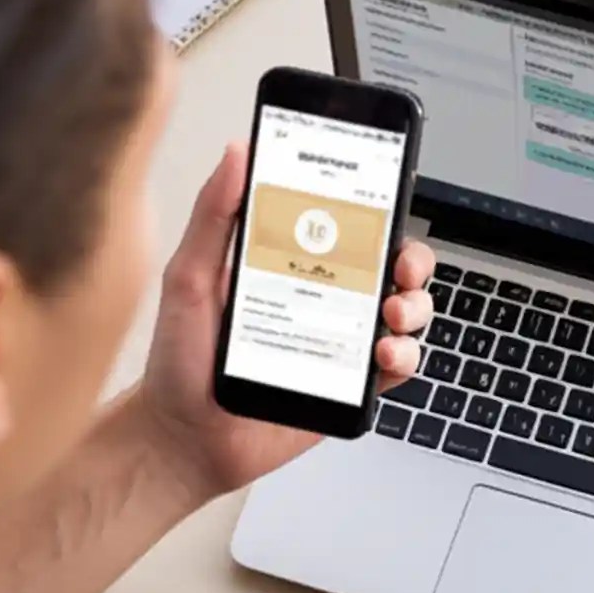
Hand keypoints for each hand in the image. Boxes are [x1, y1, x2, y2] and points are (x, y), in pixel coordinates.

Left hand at [136, 143, 435, 496]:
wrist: (181, 439)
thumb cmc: (179, 361)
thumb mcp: (188, 277)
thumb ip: (213, 215)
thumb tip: (237, 153)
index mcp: (294, 265)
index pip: (351, 226)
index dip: (379, 211)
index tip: (387, 200)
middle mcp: (327, 300)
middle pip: (394, 267)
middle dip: (413, 259)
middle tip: (400, 266)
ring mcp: (343, 344)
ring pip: (407, 313)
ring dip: (415, 307)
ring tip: (391, 315)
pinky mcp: (352, 387)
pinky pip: (398, 366)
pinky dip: (404, 356)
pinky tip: (382, 354)